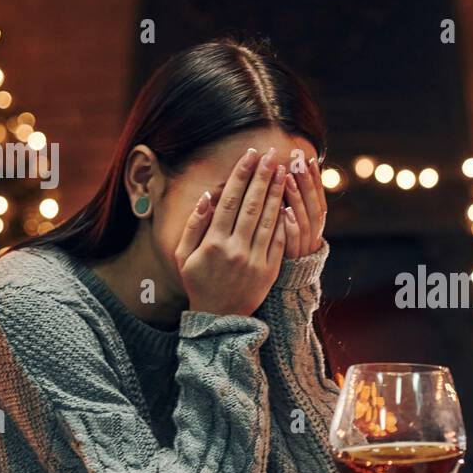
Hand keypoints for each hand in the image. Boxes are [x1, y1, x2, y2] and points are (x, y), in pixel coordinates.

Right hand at [175, 147, 287, 316]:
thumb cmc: (198, 282)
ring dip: (276, 193)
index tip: (249, 156)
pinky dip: (283, 219)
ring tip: (281, 171)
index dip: (240, 176)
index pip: (229, 200)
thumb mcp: (184, 255)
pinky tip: (287, 201)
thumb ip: (194, 225)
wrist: (219, 317)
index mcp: (213, 243)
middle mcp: (235, 249)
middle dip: (262, 177)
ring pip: (267, 219)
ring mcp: (255, 260)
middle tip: (271, 156)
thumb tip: (207, 196)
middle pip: (251, 205)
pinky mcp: (270, 270)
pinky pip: (278, 239)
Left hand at [281, 156, 326, 257]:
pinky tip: (284, 211)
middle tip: (300, 162)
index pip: (318, 199)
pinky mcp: (291, 261)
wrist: (284, 292)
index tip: (310, 159)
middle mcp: (312, 237)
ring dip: (297, 199)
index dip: (316, 180)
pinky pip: (293, 243)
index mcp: (313, 228)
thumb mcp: (291, 231)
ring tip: (289, 179)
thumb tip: (287, 177)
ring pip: (306, 222)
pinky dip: (291, 227)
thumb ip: (293, 208)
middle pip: (314, 207)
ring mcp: (303, 249)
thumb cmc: (282, 253)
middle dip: (308, 183)